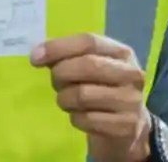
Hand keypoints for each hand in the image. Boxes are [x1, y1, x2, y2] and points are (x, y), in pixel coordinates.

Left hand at [31, 33, 152, 161]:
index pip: (89, 41)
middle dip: (62, 74)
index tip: (35, 58)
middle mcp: (131, 74)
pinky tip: (80, 117)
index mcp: (122, 53)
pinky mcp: (125, 126)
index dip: (59, 47)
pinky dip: (75, 119)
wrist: (130, 126)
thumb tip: (39, 54)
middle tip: (55, 83)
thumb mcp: (92, 68)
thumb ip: (68, 57)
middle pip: (88, 66)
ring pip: (83, 95)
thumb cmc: (103, 90)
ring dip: (65, 99)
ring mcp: (131, 101)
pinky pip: (86, 119)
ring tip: (68, 101)